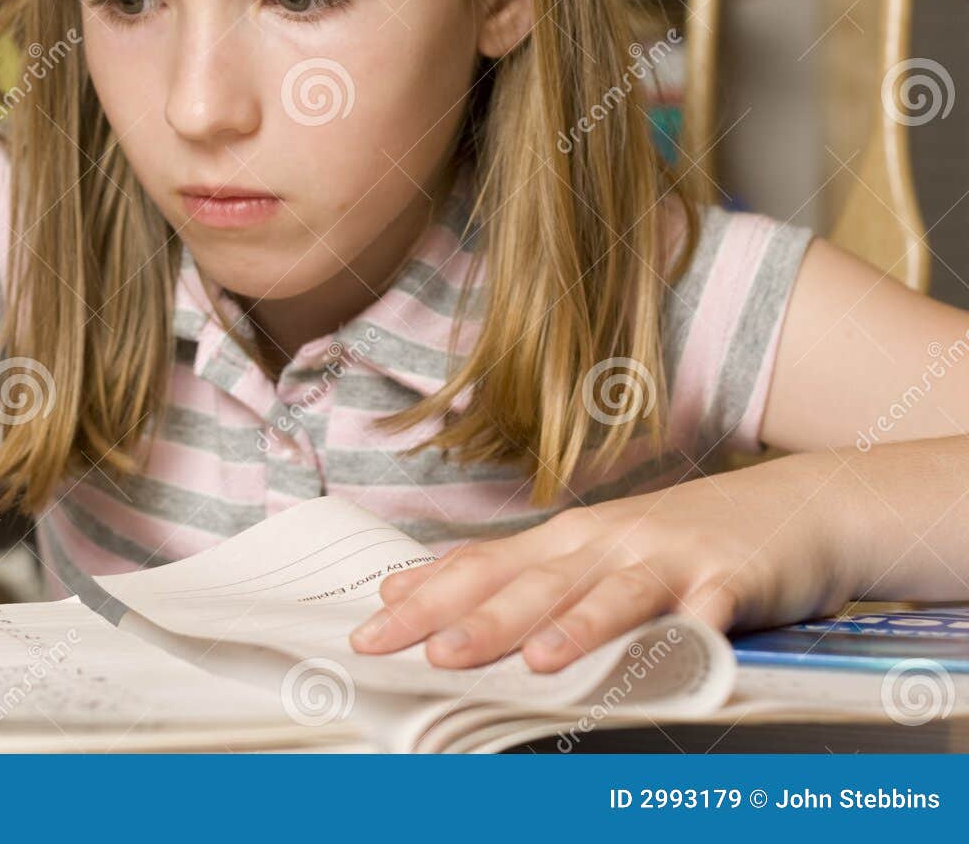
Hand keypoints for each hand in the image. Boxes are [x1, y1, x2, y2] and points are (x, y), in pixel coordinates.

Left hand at [348, 453, 856, 671]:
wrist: (798, 503)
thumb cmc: (680, 540)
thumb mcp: (586, 551)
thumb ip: (507, 573)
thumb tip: (412, 585)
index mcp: (564, 542)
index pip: (480, 570)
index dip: (424, 600)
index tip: (368, 631)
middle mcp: (606, 544)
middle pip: (532, 585)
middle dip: (475, 621)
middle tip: (423, 654)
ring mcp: (670, 556)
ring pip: (613, 594)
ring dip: (576, 627)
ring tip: (536, 661)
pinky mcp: (734, 575)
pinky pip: (712, 606)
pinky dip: (696, 628)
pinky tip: (682, 649)